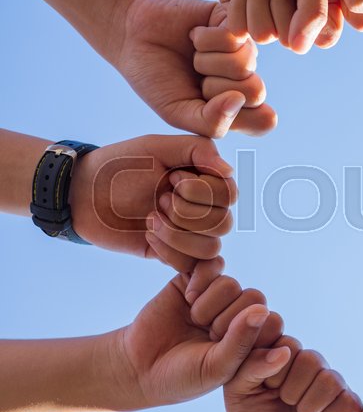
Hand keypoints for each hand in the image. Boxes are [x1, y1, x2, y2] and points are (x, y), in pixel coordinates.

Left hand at [69, 134, 236, 271]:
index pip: (230, 195)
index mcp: (205, 180)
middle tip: (158, 199)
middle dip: (186, 213)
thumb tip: (229, 171)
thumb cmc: (120, 164)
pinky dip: (168, 250)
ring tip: (151, 219)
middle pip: (224, 224)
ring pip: (211, 248)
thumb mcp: (157, 146)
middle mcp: (204, 209)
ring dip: (178, 234)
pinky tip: (147, 234)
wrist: (83, 192)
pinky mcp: (173, 256)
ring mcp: (189, 234)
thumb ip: (198, 150)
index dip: (201, 190)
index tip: (171, 178)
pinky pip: (189, 265)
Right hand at [112, 262, 282, 409]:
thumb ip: (242, 342)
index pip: (271, 321)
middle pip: (253, 299)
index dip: (246, 335)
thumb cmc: (184, 375)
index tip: (223, 352)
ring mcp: (219, 297)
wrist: (139, 366)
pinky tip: (188, 297)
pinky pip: (213, 265)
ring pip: (231, 284)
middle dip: (226, 320)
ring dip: (209, 304)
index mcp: (253, 338)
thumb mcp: (216, 367)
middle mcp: (239, 315)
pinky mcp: (197, 279)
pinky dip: (202, 279)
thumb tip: (263, 311)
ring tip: (194, 319)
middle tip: (206, 335)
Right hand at [118, 0, 276, 136]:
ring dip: (206, 62)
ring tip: (193, 57)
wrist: (133, 36)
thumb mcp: (177, 113)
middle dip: (215, 88)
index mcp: (240, 109)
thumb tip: (240, 100)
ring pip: (244, 64)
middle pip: (256, 92)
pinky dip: (204, 39)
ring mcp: (244, 51)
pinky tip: (194, 35)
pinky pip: (232, 36)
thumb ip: (211, 122)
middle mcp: (247, 79)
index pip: (264, 122)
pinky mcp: (235, 22)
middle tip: (196, 79)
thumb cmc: (157, 80)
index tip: (206, 106)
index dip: (236, 117)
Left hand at [219, 337, 361, 411]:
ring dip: (309, 406)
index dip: (275, 368)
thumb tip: (284, 351)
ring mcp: (333, 386)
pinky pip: (348, 402)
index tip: (266, 387)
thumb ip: (252, 364)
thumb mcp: (238, 391)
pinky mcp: (350, 408)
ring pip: (331, 380)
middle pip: (312, 359)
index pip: (289, 344)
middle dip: (292, 389)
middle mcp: (312, 366)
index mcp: (286, 355)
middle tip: (284, 403)